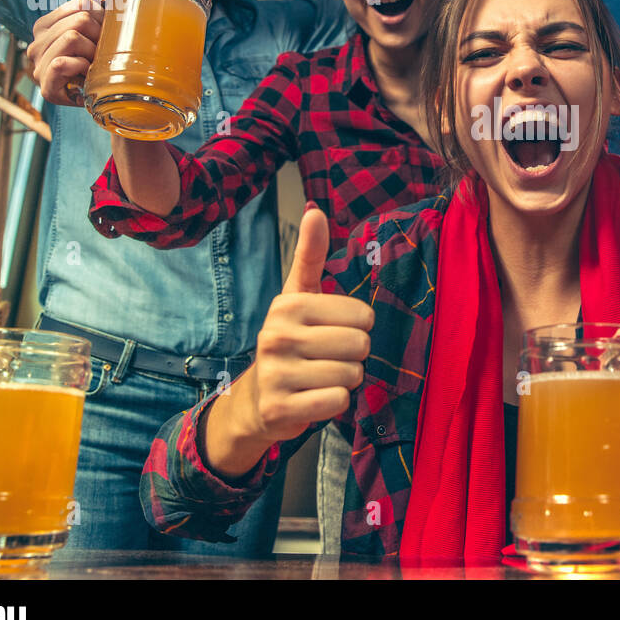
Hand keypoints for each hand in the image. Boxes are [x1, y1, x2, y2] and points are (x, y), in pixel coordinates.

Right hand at [24, 0, 109, 105]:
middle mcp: (36, 44)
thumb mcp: (102, 25)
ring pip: (72, 37)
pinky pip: (61, 63)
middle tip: (102, 53)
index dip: (102, 17)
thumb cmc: (100, 59)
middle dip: (101, 36)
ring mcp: (38, 66)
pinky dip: (80, 66)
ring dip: (93, 52)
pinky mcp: (46, 87)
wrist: (104, 97)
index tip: (105, 34)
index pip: (81, 4)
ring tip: (94, 64)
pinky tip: (86, 74)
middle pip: (80, 20)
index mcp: (45, 26)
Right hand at [230, 206, 371, 447]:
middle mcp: (277, 336)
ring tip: (319, 378)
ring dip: (344, 380)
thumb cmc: (290, 341)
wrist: (256, 399)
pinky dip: (334, 403)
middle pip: (360, 346)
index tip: (332, 332)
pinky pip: (338, 401)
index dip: (357, 328)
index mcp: (288, 305)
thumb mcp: (299, 296)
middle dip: (353, 356)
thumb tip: (315, 210)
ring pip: (351, 375)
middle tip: (327, 359)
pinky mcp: (279, 409)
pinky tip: (313, 398)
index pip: (363, 316)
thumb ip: (311, 255)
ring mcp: (276, 374)